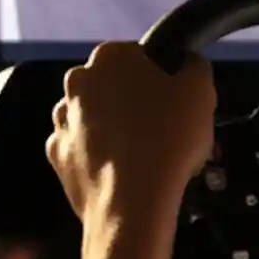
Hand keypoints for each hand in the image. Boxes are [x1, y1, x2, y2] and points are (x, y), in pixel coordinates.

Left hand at [45, 42, 216, 225]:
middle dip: (133, 104)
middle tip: (163, 131)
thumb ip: (192, 65)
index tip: (174, 104)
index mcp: (109, 56)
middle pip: (113, 88)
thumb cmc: (169, 137)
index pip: (139, 57)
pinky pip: (82, 150)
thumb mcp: (201, 88)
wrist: (134, 202)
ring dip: (112, 129)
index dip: (161, 80)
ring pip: (94, 119)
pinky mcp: (56, 156)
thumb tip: (184, 64)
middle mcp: (77, 82)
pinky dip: (97, 158)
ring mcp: (61, 121)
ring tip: (141, 156)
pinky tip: (120, 172)